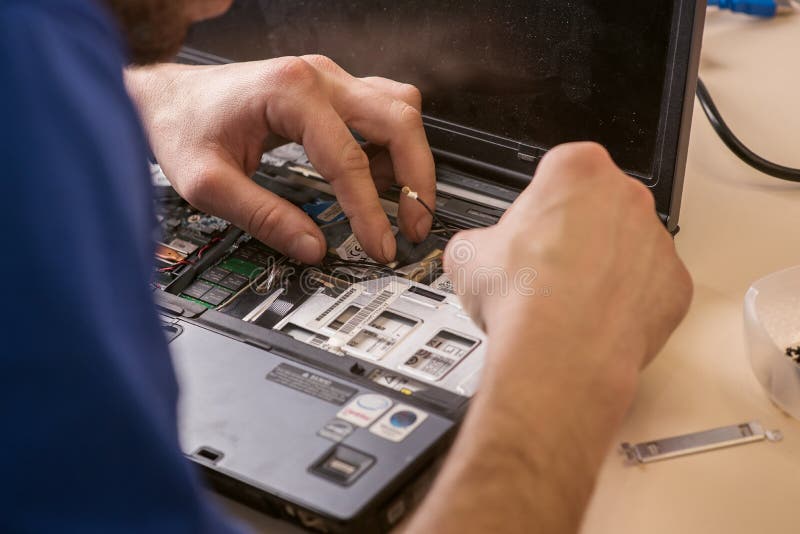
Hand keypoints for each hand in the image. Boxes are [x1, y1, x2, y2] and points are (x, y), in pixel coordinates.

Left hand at [126, 56, 435, 263]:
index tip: (380, 245)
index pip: (349, 159)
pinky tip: (375, 179)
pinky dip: (390, 147)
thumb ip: (263, 218)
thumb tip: (312, 248)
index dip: (369, 211)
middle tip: (415, 224)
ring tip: (396, 204)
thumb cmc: (183, 126)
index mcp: (289, 92)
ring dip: (409, 159)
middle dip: (416, 178)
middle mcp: (318, 77)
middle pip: (398, 120)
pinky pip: (383, 111)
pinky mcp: (331, 89)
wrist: (169, 95)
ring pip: (399, 109)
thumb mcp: (209, 184)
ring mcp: (329, 79)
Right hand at [445, 142, 691, 378]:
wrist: (559, 355)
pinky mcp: (675, 284)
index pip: (558, 172)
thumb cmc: (523, 298)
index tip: (528, 230)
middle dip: (574, 232)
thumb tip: (479, 255)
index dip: (538, 206)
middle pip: (598, 205)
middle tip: (544, 266)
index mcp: (577, 170)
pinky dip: (627, 300)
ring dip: (602, 265)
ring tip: (566, 300)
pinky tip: (594, 317)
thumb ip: (483, 240)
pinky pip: (649, 285)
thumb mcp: (467, 253)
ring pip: (627, 245)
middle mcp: (627, 196)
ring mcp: (657, 240)